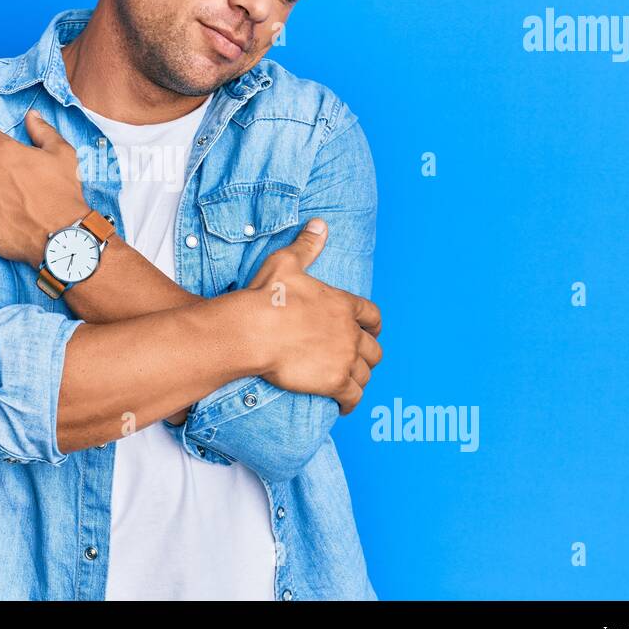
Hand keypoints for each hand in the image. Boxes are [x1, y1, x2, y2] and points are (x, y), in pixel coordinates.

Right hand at [244, 218, 382, 414]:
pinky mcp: (335, 381)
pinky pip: (353, 396)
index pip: (372, 316)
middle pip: (373, 349)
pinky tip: (344, 405)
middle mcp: (350, 331)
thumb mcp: (287, 263)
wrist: (254, 331)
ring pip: (365, 374)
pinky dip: (351, 402)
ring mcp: (345, 358)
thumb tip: (320, 223)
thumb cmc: (268, 297)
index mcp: (343, 304)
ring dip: (359, 379)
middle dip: (367, 356)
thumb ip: (308, 245)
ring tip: (348, 385)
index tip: (370, 332)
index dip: (373, 326)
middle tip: (356, 362)